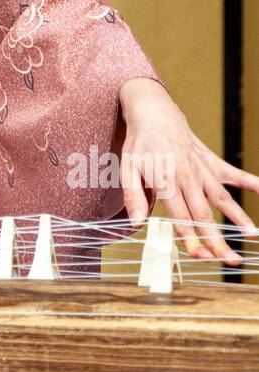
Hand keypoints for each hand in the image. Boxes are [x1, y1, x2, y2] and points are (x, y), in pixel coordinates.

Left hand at [118, 78, 258, 264]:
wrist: (153, 111)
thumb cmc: (139, 143)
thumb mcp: (126, 167)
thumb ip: (133, 196)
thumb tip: (137, 223)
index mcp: (166, 181)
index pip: (181, 217)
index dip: (191, 239)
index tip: (201, 256)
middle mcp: (187, 177)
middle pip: (204, 214)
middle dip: (217, 239)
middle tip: (231, 260)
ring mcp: (201, 168)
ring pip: (221, 197)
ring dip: (238, 216)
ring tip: (252, 234)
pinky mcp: (210, 160)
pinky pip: (232, 172)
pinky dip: (248, 180)